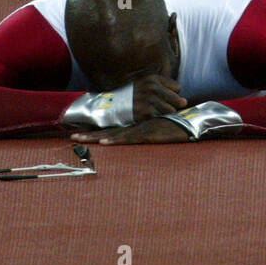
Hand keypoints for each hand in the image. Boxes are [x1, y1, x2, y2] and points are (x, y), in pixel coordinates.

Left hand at [72, 117, 191, 144]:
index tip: (82, 134)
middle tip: (72, 137)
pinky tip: (105, 142)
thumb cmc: (177, 129)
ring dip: (96, 137)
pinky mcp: (148, 135)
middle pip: (108, 132)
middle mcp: (136, 128)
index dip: (97, 133)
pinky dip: (116, 140)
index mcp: (136, 128)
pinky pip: (129, 138)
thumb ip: (149, 135)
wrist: (192, 122)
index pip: (113, 131)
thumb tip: (140, 141)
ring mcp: (141, 131)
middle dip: (89, 135)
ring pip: (114, 135)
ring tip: (80, 139)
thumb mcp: (160, 133)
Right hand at [132, 74, 188, 119]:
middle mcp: (152, 88)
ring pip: (171, 110)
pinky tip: (152, 117)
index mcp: (153, 79)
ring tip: (159, 112)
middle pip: (178, 99)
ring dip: (168, 113)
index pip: (177, 88)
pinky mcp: (146, 112)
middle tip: (170, 108)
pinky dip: (160, 119)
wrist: (113, 106)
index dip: (173, 94)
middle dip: (176, 105)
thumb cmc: (133, 96)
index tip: (167, 98)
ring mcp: (149, 100)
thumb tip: (185, 101)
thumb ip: (163, 87)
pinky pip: (162, 118)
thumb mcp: (145, 84)